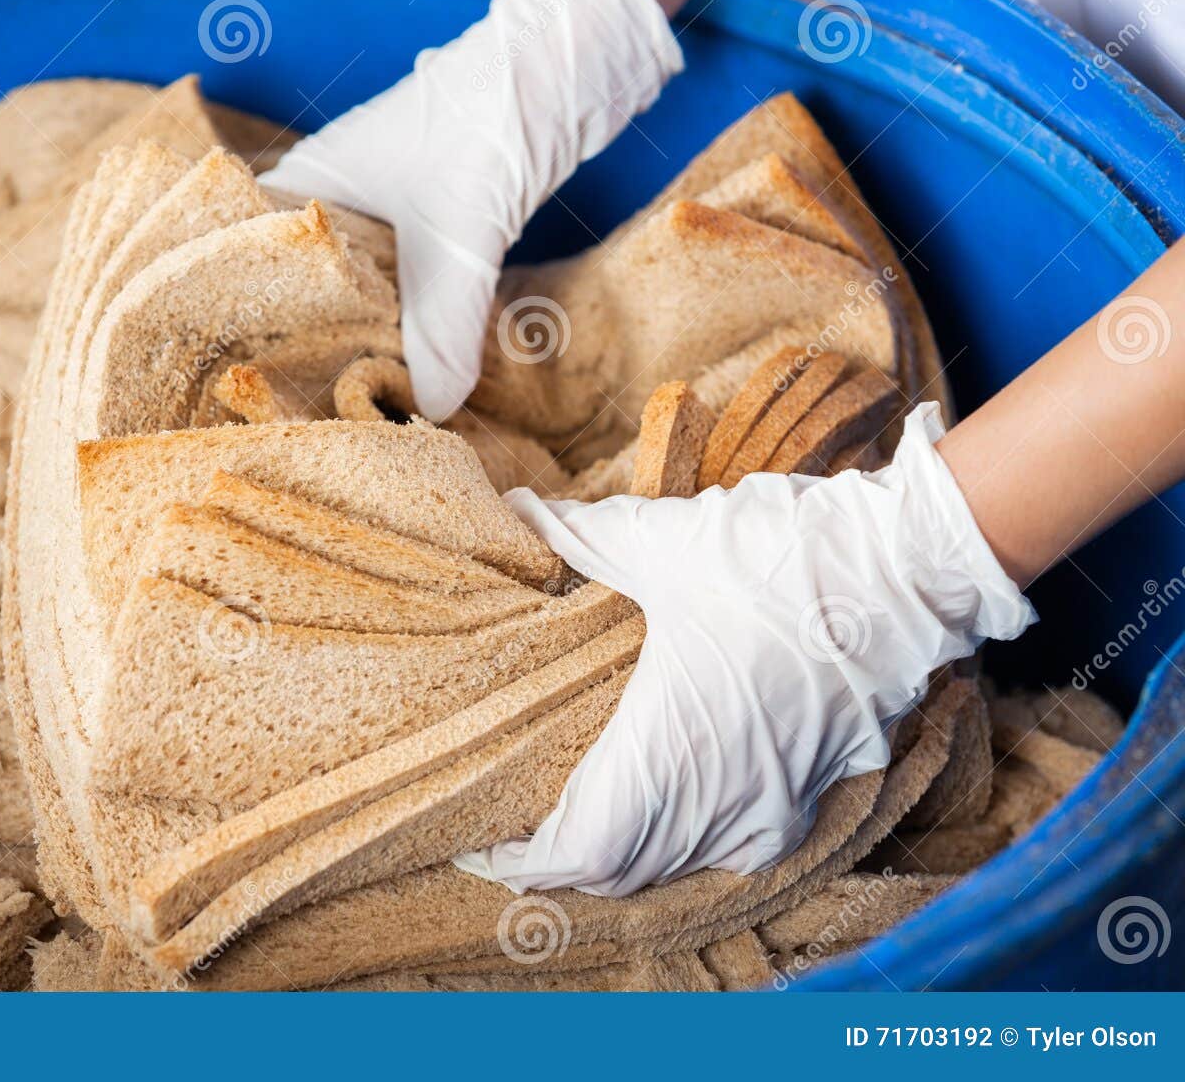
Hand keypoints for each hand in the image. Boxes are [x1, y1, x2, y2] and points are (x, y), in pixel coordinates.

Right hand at [259, 0, 687, 420]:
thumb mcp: (458, 240)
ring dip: (361, 340)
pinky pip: (398, 290)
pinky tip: (409, 369)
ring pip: (354, 293)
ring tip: (353, 402)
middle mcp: (328, 200)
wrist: (559, 70)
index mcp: (302, 187)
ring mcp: (377, 212)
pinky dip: (403, 326)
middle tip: (308, 411)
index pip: (245, 264)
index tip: (251, 383)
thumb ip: (443, 327)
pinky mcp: (424, 226)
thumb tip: (433, 410)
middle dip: (309, 347)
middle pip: (300, 289)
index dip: (247, 325)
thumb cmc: (482, 128)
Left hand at [457, 405, 1033, 894]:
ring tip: (571, 815)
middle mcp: (721, 803)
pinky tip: (657, 803)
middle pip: (617, 869)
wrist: (906, 571)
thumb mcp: (660, 540)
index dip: (519, 859)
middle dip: (559, 857)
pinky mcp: (812, 794)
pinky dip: (678, 840)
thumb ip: (576, 536)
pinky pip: (727, 846)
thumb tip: (515, 514)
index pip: (577, 851)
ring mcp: (773, 807)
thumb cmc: (777, 559)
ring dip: (618, 851)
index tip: (478, 844)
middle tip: (511, 826)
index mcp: (671, 751)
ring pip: (673, 864)